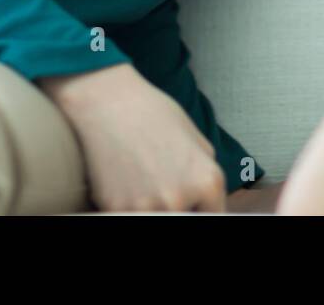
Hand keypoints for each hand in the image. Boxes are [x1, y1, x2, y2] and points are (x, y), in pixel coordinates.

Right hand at [43, 63, 228, 211]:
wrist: (108, 102)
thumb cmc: (154, 113)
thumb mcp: (197, 139)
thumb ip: (205, 174)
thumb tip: (207, 201)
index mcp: (208, 181)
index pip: (215, 216)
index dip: (203, 209)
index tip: (194, 205)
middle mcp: (180, 200)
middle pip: (185, 220)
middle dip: (181, 208)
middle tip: (163, 184)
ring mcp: (147, 209)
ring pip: (155, 219)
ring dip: (152, 208)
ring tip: (142, 181)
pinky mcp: (116, 210)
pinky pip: (128, 216)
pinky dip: (126, 206)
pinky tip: (123, 183)